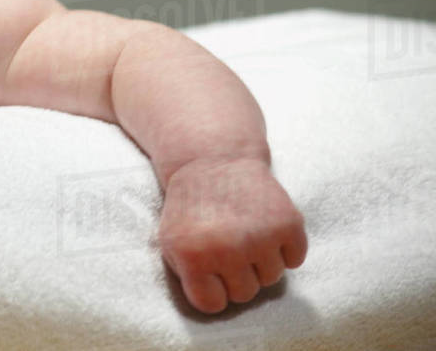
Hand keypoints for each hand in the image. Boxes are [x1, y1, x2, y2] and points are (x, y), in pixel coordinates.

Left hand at [158, 157, 306, 312]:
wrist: (213, 160)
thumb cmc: (191, 208)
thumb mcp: (172, 240)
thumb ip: (188, 277)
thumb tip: (217, 305)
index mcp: (193, 256)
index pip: (212, 304)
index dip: (212, 288)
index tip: (209, 270)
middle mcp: (227, 249)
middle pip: (245, 294)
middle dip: (236, 275)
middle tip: (227, 246)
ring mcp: (260, 236)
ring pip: (271, 279)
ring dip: (261, 262)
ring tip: (244, 233)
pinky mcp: (288, 223)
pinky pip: (295, 260)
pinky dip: (285, 248)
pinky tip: (265, 226)